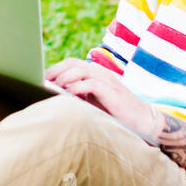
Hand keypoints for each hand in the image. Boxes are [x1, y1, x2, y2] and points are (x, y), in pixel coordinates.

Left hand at [44, 58, 160, 140]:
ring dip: (65, 77)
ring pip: (82, 70)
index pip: (72, 63)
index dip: (56, 68)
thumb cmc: (117, 115)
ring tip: (54, 86)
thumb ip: (78, 97)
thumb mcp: (94, 103)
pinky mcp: (113, 92)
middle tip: (42, 79)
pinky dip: (78, 87)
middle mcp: (102, 73)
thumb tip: (55, 96)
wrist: (144, 123)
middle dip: (56, 69)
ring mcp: (108, 81)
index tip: (41, 77)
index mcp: (96, 74)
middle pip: (74, 63)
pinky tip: (69, 94)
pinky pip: (93, 83)